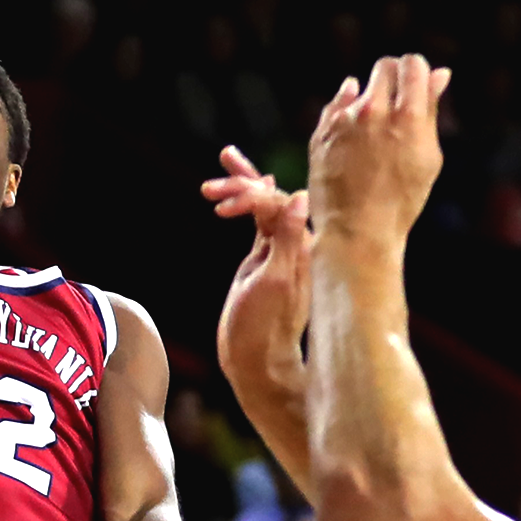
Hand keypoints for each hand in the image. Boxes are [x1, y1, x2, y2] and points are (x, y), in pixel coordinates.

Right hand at [204, 146, 311, 388]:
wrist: (257, 361)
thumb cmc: (264, 327)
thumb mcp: (275, 282)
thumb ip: (289, 240)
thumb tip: (301, 197)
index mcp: (303, 247)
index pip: (278, 202)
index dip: (249, 194)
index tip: (217, 202)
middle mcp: (297, 243)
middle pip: (273, 195)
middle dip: (246, 178)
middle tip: (223, 159)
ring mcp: (281, 250)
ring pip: (265, 205)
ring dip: (244, 184)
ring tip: (226, 158)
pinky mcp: (266, 259)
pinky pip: (259, 221)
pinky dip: (244, 205)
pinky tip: (237, 191)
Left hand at [308, 55, 451, 244]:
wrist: (358, 231)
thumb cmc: (402, 199)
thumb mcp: (428, 157)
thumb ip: (431, 110)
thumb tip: (441, 73)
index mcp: (407, 117)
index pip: (412, 64)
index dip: (416, 71)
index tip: (415, 84)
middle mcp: (373, 111)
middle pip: (384, 67)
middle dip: (393, 78)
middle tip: (396, 103)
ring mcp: (344, 121)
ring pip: (358, 87)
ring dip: (369, 101)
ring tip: (374, 133)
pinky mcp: (322, 132)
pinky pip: (336, 108)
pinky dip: (346, 115)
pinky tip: (354, 136)